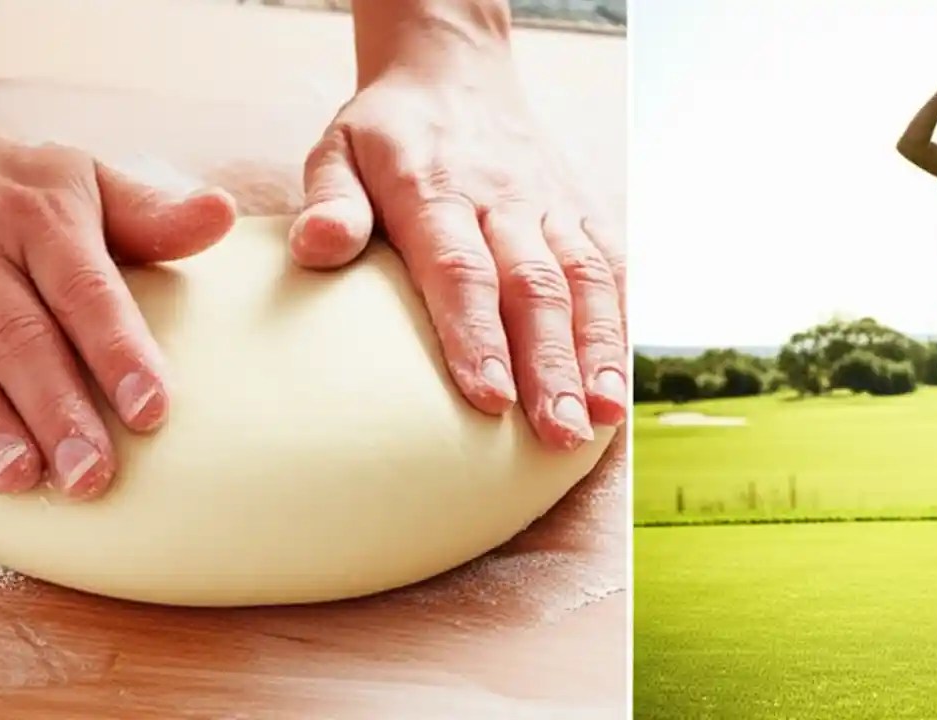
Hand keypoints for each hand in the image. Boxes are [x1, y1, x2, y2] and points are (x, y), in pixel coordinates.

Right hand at [0, 135, 234, 497]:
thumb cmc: (27, 189)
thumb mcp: (86, 182)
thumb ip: (150, 213)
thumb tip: (221, 212)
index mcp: (45, 217)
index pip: (87, 292)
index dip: (118, 352)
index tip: (151, 411)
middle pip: (22, 336)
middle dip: (57, 408)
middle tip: (92, 474)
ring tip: (23, 477)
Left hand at [289, 59, 626, 450]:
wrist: (455, 69)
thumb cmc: (388, 133)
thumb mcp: (339, 150)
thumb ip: (331, 201)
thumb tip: (315, 249)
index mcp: (435, 188)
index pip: (461, 269)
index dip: (477, 335)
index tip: (488, 399)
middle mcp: (504, 198)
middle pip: (534, 287)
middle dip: (550, 365)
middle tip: (559, 434)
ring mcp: (550, 205)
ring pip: (583, 281)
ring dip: (597, 352)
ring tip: (601, 417)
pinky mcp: (582, 209)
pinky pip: (611, 266)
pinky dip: (620, 322)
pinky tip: (621, 378)